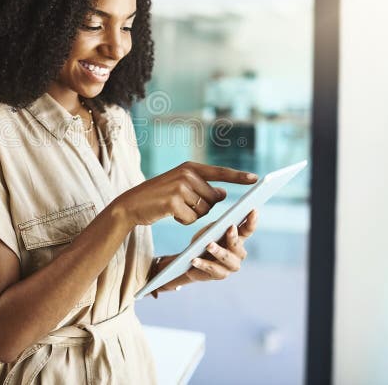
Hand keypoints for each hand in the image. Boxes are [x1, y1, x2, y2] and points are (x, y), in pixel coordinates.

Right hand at [111, 161, 257, 226]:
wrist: (131, 204)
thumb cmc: (159, 197)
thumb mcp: (181, 186)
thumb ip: (203, 187)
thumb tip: (224, 193)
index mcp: (190, 167)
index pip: (220, 172)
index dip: (239, 177)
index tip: (257, 179)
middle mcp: (187, 174)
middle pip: (214, 199)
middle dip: (203, 206)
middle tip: (182, 203)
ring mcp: (180, 187)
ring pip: (204, 210)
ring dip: (192, 214)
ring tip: (174, 207)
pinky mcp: (173, 202)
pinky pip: (191, 219)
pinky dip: (183, 220)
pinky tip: (169, 213)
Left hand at [184, 209, 257, 282]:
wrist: (191, 261)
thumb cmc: (202, 242)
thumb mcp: (208, 231)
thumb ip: (216, 227)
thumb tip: (222, 224)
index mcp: (238, 239)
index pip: (247, 230)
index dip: (252, 221)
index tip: (253, 210)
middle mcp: (238, 254)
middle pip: (238, 246)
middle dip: (234, 237)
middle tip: (230, 227)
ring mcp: (231, 266)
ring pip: (227, 258)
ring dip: (218, 251)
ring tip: (209, 245)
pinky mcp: (220, 275)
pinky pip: (212, 269)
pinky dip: (203, 264)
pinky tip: (194, 260)